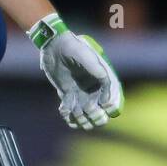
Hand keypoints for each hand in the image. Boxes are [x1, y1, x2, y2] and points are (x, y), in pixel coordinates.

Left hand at [29, 15, 123, 129]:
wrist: (55, 46)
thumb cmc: (74, 50)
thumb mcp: (89, 59)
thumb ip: (100, 74)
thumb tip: (106, 96)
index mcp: (101, 83)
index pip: (111, 104)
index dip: (108, 109)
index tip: (102, 104)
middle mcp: (93, 91)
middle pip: (98, 115)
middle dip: (94, 117)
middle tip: (86, 108)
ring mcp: (80, 94)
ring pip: (84, 117)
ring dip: (80, 119)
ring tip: (74, 110)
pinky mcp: (67, 95)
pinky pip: (70, 113)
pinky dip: (67, 116)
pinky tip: (64, 108)